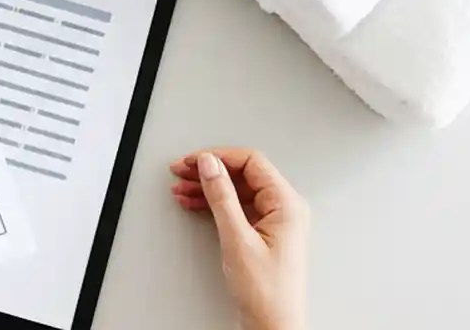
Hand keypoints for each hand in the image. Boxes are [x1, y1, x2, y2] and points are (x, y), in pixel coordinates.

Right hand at [170, 149, 309, 329]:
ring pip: (237, 190)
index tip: (194, 161)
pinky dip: (215, 203)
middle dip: (209, 171)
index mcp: (287, 204)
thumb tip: (210, 165)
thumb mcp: (238, 239)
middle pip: (243, 174)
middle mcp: (285, 208)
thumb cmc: (268, 293)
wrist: (274, 326)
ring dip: (208, 187)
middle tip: (182, 170)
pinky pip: (238, 207)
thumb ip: (222, 197)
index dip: (219, 157)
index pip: (252, 162)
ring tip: (182, 187)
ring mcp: (275, 221)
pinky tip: (194, 203)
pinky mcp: (264, 232)